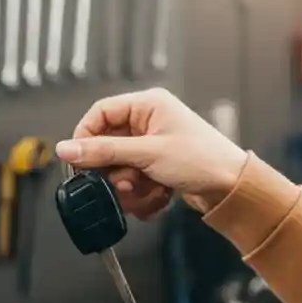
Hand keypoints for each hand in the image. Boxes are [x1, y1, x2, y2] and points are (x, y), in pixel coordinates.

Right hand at [56, 88, 249, 218]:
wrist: (233, 188)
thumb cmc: (203, 160)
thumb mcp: (147, 154)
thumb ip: (104, 152)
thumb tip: (68, 149)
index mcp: (147, 105)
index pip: (100, 113)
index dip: (86, 137)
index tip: (80, 161)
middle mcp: (148, 122)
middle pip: (108, 145)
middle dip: (114, 171)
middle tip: (123, 183)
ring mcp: (152, 146)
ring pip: (120, 168)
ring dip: (128, 186)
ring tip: (146, 191)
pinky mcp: (157, 166)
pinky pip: (134, 180)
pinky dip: (141, 193)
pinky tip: (157, 196)